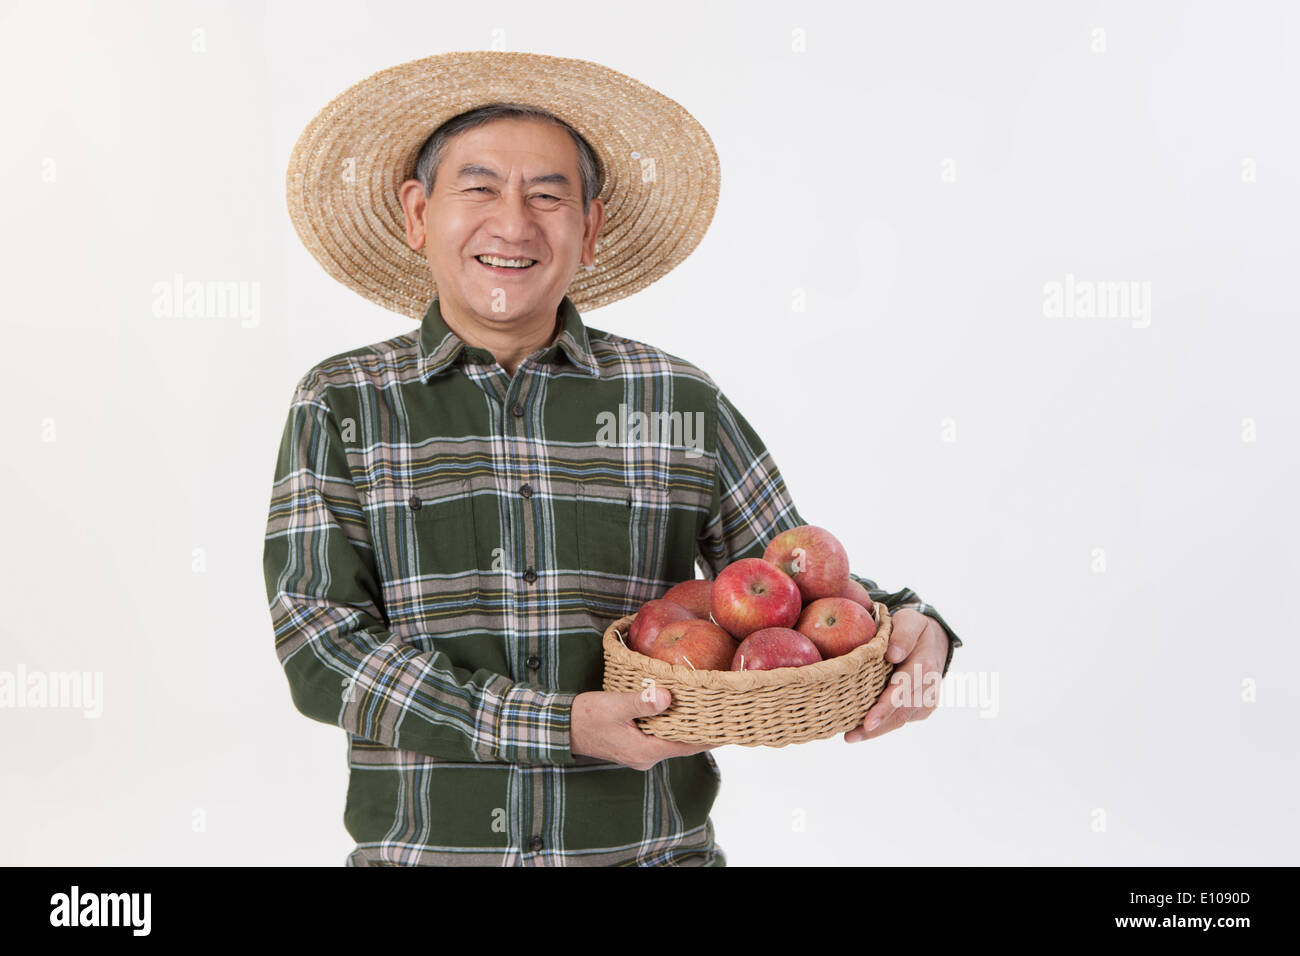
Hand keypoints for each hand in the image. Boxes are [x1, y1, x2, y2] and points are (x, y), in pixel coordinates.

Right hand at [570, 687, 715, 770]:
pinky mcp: (634, 744)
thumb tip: (668, 697)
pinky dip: (674, 724)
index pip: (687, 746)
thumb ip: (641, 702)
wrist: (562, 727)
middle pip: (683, 744)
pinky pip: (661, 736)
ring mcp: (640, 752)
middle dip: (703, 730)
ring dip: (689, 727)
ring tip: (710, 711)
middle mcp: (646, 756)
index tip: (730, 728)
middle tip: (726, 714)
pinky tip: (681, 710)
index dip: (710, 737)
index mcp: (645, 751)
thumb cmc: (586, 716)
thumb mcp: (614, 706)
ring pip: (672, 740)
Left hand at [845, 608, 946, 742]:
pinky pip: (901, 720)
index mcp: (924, 666)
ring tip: (851, 736)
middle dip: (876, 727)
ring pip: (900, 720)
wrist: (934, 641)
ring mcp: (927, 701)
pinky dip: (883, 726)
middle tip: (850, 736)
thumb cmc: (914, 629)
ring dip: (877, 731)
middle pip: (901, 712)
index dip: (885, 707)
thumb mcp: (910, 621)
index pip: (903, 689)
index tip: (868, 721)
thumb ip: (903, 634)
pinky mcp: (921, 708)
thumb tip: (893, 654)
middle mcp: (928, 688)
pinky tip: (862, 730)